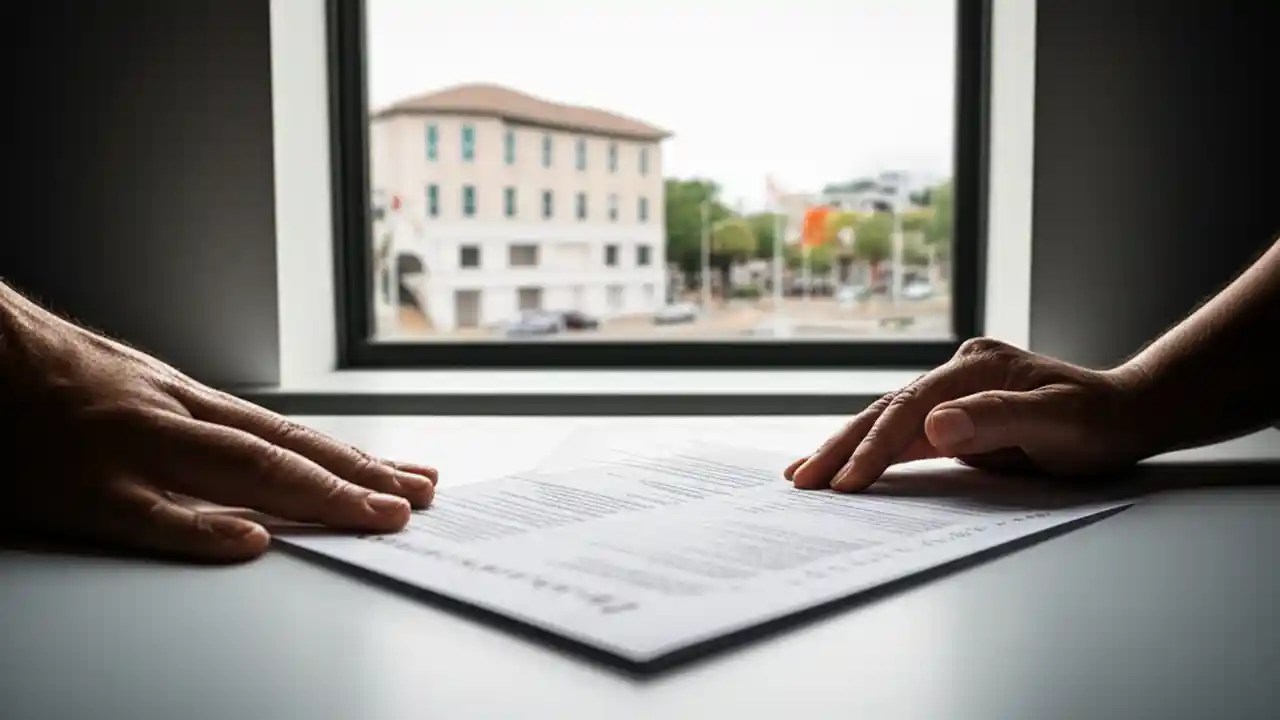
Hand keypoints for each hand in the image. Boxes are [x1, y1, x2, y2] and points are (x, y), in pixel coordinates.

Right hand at [1, 290, 435, 561]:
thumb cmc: (48, 379)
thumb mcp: (135, 394)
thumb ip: (193, 432)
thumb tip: (255, 475)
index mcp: (188, 403)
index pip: (294, 436)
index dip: (357, 460)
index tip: (409, 477)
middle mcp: (176, 417)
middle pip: (288, 451)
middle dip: (361, 479)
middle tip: (421, 500)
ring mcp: (133, 449)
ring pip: (243, 471)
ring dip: (319, 494)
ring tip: (378, 516)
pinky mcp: (82, 488)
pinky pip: (148, 514)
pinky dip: (200, 529)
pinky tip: (250, 543)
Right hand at [784, 338, 1151, 491]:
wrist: (1126, 414)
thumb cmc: (1099, 420)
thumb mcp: (1060, 421)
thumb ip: (998, 419)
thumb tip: (935, 427)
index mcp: (975, 367)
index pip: (912, 408)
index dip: (877, 446)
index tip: (848, 482)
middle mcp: (955, 374)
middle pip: (885, 409)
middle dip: (841, 446)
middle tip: (800, 480)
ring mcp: (951, 395)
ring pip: (886, 421)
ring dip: (844, 449)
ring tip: (802, 475)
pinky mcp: (952, 418)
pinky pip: (903, 436)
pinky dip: (871, 453)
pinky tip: (843, 468)